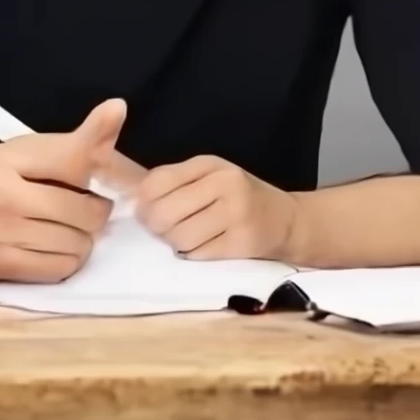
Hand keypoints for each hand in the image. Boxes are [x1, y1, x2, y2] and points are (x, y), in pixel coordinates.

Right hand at [0, 98, 127, 281]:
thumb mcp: (22, 153)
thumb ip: (73, 141)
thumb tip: (117, 109)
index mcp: (8, 157)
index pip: (71, 155)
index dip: (102, 154)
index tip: (119, 141)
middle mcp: (1, 191)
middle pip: (85, 209)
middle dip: (95, 213)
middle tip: (85, 208)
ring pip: (77, 243)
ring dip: (82, 240)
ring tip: (66, 229)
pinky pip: (60, 268)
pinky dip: (67, 260)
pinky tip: (54, 248)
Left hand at [134, 155, 299, 261]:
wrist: (285, 219)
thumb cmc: (238, 196)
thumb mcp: (209, 176)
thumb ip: (175, 182)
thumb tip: (134, 200)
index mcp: (209, 164)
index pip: (157, 182)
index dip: (143, 202)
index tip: (147, 210)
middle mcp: (224, 184)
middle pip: (163, 214)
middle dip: (157, 227)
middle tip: (165, 228)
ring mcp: (236, 214)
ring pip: (179, 239)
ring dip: (176, 244)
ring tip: (187, 237)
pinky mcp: (242, 242)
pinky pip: (198, 255)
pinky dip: (194, 255)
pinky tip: (204, 246)